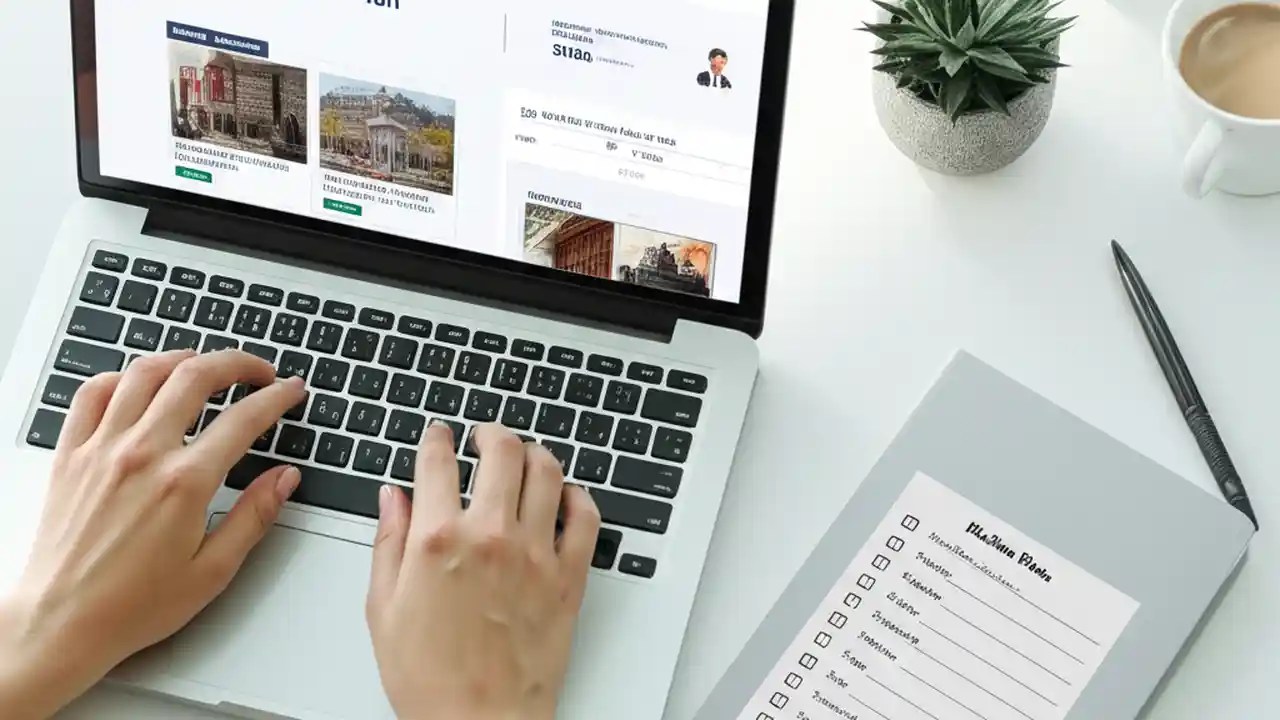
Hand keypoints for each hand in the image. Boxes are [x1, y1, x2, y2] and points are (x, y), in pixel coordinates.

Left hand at [0, 350, 305, 719]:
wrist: (61, 623)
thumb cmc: (132, 606)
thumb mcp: (213, 571)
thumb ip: (254, 516)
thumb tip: (284, 478)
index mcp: (184, 484)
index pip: (244, 419)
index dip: (277, 397)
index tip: (290, 391)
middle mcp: (143, 455)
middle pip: (197, 376)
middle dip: (238, 363)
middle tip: (257, 371)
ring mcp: (102, 450)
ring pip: (145, 373)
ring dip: (182, 358)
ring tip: (203, 364)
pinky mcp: (71, 455)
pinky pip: (93, 393)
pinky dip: (121, 376)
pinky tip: (138, 384)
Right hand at [368, 423, 600, 719]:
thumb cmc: (429, 679)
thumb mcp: (382, 608)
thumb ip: (388, 542)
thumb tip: (393, 497)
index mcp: (438, 540)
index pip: (438, 461)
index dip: (436, 438)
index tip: (438, 435)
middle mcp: (491, 536)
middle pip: (502, 451)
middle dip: (491, 432)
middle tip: (485, 434)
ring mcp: (535, 553)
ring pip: (548, 472)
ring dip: (534, 453)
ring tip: (525, 455)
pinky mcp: (568, 577)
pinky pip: (586, 518)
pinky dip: (578, 497)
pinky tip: (566, 496)